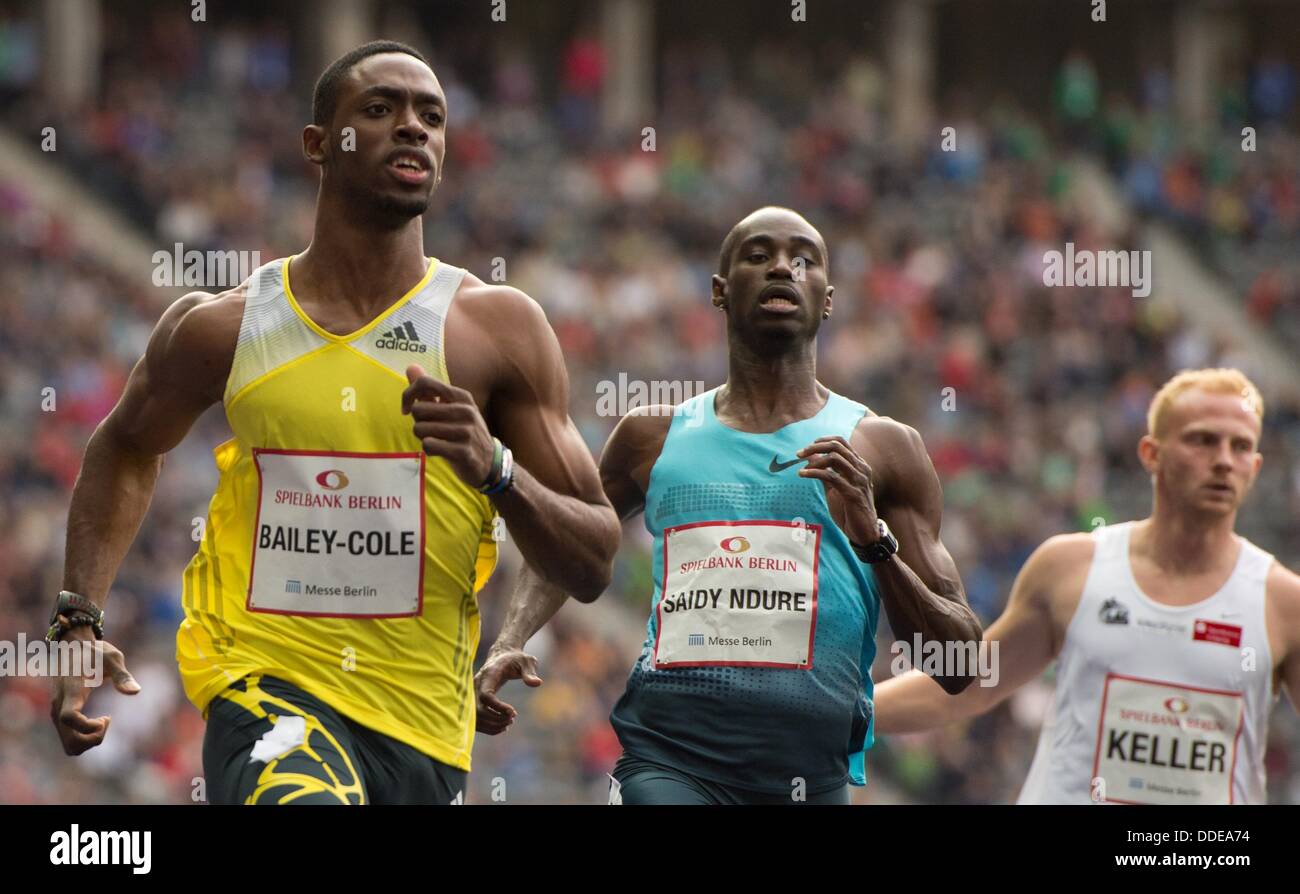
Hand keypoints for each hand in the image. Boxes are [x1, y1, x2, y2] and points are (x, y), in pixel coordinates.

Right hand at [49, 627, 140, 755]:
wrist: (72, 648)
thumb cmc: (95, 652)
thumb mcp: (112, 658)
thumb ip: (122, 676)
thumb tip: (135, 692)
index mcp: (71, 689)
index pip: (69, 717)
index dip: (87, 726)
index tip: (107, 718)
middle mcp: (59, 704)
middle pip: (69, 740)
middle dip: (93, 739)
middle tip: (108, 720)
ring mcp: (57, 712)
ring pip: (68, 745)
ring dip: (89, 741)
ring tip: (104, 721)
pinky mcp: (60, 716)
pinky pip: (69, 739)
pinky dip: (85, 738)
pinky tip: (98, 721)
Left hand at [402, 364, 494, 487]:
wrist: (489, 461)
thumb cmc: (463, 432)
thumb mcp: (451, 408)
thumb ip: (429, 390)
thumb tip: (411, 367)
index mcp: (462, 397)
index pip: (425, 383)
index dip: (408, 395)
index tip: (407, 408)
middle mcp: (466, 411)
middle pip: (419, 408)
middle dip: (417, 421)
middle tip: (429, 429)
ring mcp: (466, 432)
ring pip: (420, 429)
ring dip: (423, 437)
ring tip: (437, 440)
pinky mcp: (463, 451)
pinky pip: (428, 445)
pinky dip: (429, 450)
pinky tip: (440, 451)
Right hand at [473, 648, 542, 734]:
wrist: (502, 657)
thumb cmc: (516, 659)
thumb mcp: (526, 661)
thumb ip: (530, 672)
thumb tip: (538, 683)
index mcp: (488, 674)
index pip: (486, 695)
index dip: (498, 707)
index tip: (514, 712)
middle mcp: (476, 685)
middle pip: (478, 710)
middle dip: (496, 719)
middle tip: (512, 719)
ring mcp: (473, 694)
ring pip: (475, 717)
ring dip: (492, 725)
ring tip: (509, 723)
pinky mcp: (474, 701)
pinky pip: (476, 719)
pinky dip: (488, 726)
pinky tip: (503, 726)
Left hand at [797, 436, 879, 544]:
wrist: (865, 532)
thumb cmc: (850, 509)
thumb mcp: (835, 487)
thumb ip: (825, 472)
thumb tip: (811, 457)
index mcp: (859, 465)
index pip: (841, 442)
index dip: (822, 440)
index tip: (807, 448)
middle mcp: (861, 469)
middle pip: (837, 446)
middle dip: (815, 447)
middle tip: (799, 454)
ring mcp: (859, 481)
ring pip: (835, 458)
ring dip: (814, 461)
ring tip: (801, 468)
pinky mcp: (853, 494)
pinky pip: (832, 477)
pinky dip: (814, 473)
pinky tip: (803, 475)